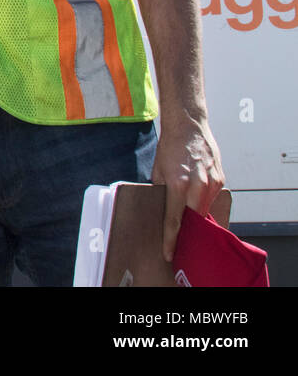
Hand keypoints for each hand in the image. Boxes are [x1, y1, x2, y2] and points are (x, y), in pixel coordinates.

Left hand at [151, 114, 224, 261]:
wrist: (188, 126)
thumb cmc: (170, 147)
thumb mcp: (158, 171)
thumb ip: (161, 191)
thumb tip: (162, 209)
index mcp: (178, 184)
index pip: (174, 220)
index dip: (171, 239)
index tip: (169, 252)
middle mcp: (198, 185)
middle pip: (193, 219)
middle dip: (187, 230)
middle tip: (179, 239)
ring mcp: (212, 183)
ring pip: (204, 210)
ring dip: (196, 216)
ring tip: (187, 219)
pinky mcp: (220, 179)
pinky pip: (212, 199)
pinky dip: (204, 202)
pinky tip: (196, 199)